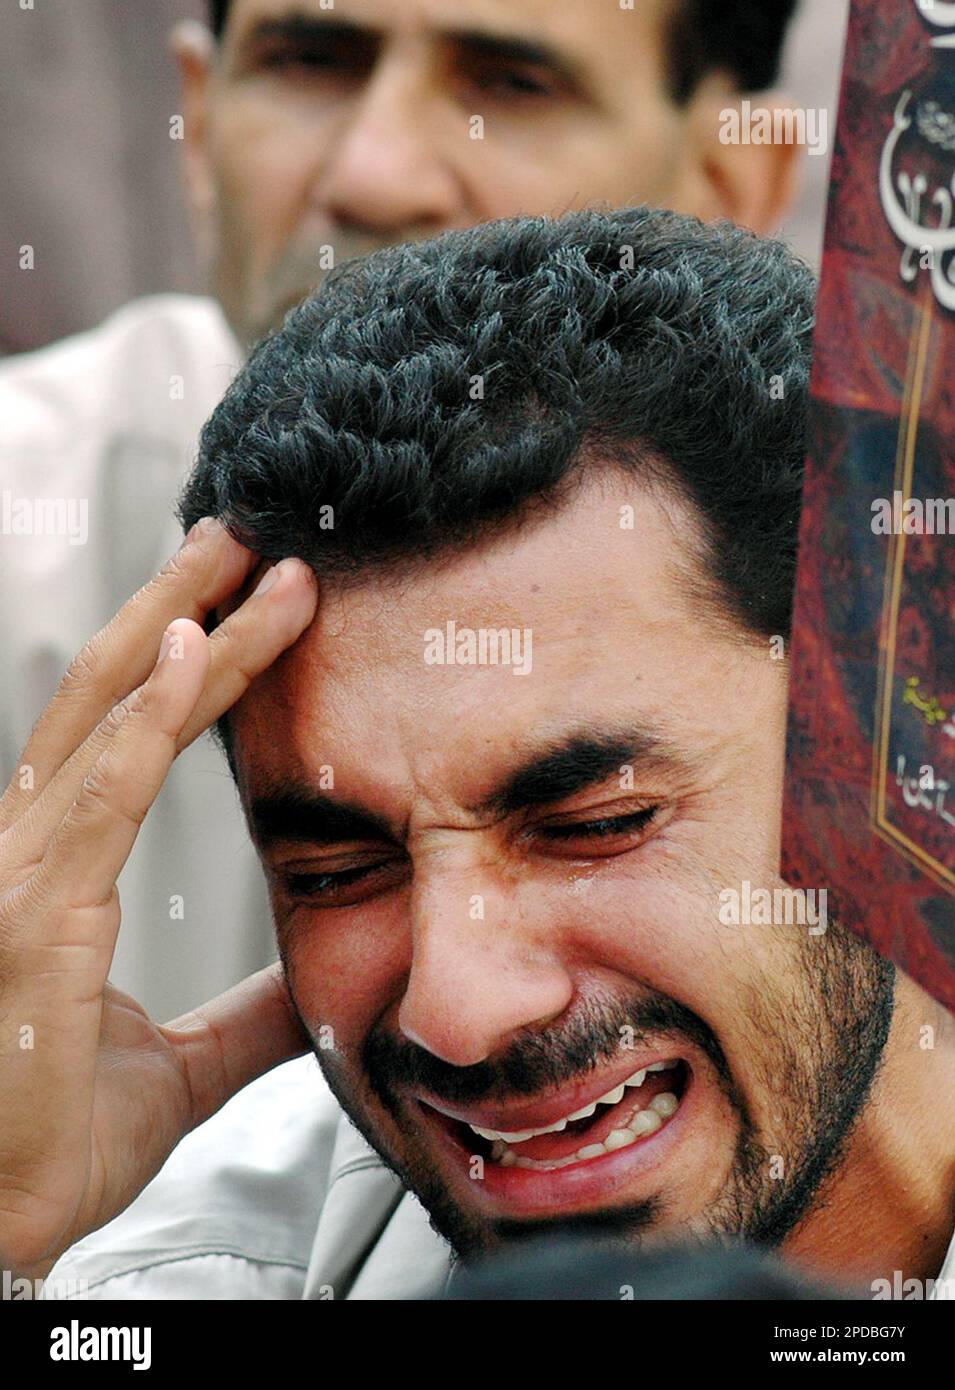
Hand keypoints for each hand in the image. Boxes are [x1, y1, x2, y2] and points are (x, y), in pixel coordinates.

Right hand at [0, 519, 317, 1278]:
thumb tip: (307, 983)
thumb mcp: (176, 1063)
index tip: (253, 599)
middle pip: (108, 698)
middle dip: (180, 605)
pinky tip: (194, 652)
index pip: (124, 734)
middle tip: (251, 535)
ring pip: (108, 721)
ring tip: (254, 563)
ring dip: (185, 632)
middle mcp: (27, 851)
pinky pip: (95, 795)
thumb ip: (242, 1014)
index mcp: (56, 872)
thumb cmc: (51, 1141)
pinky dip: (145, 718)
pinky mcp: (28, 915)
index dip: (187, 659)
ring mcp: (19, 875)